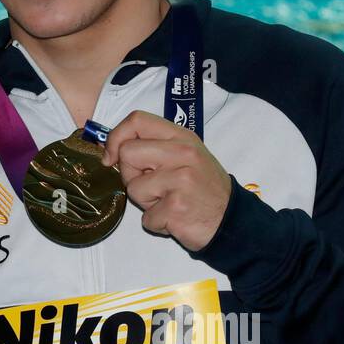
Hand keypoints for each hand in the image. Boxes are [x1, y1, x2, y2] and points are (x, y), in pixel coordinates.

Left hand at [100, 110, 231, 252]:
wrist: (231, 221)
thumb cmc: (203, 189)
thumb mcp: (185, 156)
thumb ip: (154, 147)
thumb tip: (111, 149)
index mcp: (181, 137)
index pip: (137, 120)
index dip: (115, 137)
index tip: (112, 157)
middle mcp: (183, 153)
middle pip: (127, 153)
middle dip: (130, 174)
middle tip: (152, 187)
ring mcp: (181, 180)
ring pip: (133, 188)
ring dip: (145, 203)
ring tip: (168, 202)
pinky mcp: (176, 207)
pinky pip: (146, 217)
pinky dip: (156, 223)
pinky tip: (175, 218)